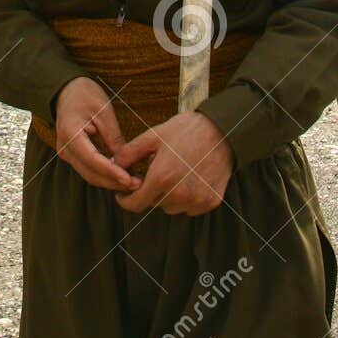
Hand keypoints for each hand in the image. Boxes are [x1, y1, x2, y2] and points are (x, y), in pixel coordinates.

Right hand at [53, 77, 139, 192]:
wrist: (68, 90)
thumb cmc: (86, 95)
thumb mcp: (104, 111)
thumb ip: (114, 137)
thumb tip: (126, 162)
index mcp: (70, 133)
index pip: (92, 159)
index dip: (111, 172)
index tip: (129, 179)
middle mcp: (64, 147)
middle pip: (90, 173)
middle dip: (114, 181)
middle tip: (137, 184)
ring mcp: (67, 153)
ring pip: (90, 175)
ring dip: (111, 181)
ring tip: (133, 182)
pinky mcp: (73, 155)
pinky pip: (89, 169)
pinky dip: (105, 174)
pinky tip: (122, 175)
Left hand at [113, 112, 233, 216]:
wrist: (222, 131)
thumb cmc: (187, 131)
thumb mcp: (154, 135)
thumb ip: (130, 152)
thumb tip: (114, 165)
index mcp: (162, 178)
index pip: (136, 204)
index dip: (126, 200)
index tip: (123, 195)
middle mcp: (179, 195)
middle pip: (154, 203)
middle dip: (150, 191)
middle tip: (155, 171)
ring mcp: (196, 200)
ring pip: (171, 207)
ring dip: (168, 196)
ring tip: (175, 172)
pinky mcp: (210, 202)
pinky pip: (189, 207)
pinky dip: (186, 197)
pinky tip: (189, 178)